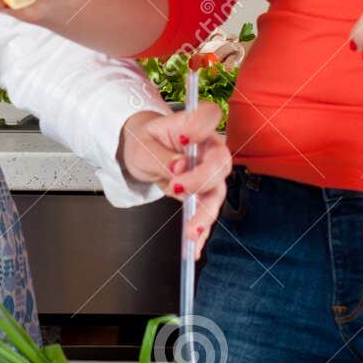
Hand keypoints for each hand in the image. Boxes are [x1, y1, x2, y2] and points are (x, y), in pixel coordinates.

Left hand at [118, 104, 232, 259]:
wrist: (142, 152)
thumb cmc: (144, 141)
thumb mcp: (143, 146)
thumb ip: (160, 155)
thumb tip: (178, 166)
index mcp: (192, 126)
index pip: (210, 116)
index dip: (203, 126)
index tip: (186, 139)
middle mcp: (207, 148)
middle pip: (219, 161)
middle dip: (202, 179)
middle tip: (178, 188)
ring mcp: (208, 170)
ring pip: (217, 191)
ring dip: (206, 213)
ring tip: (192, 231)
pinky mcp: (204, 192)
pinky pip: (207, 210)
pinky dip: (201, 230)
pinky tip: (194, 247)